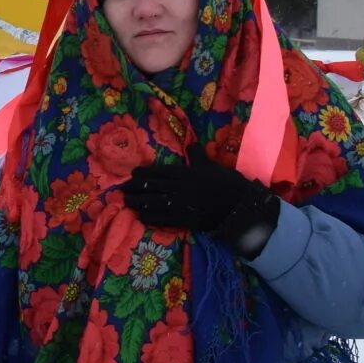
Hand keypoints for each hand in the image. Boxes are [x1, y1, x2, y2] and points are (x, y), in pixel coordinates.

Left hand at [121, 151, 278, 249]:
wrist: (240, 205)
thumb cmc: (227, 183)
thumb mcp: (211, 165)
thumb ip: (198, 155)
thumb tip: (191, 142)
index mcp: (185, 173)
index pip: (158, 172)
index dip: (143, 174)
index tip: (133, 174)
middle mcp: (179, 188)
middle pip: (151, 188)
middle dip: (135, 188)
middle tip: (122, 189)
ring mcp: (180, 205)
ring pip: (153, 203)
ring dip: (138, 202)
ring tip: (127, 201)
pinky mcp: (184, 220)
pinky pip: (162, 219)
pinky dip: (150, 217)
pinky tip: (141, 216)